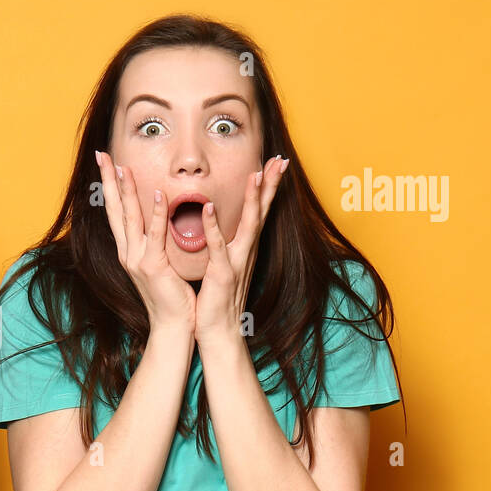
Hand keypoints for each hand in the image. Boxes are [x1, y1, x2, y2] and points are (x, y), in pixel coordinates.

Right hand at [97, 151, 196, 335]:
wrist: (173, 326)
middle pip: (115, 209)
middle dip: (108, 181)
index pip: (116, 212)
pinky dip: (156, 213)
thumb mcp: (161, 264)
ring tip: (123, 166)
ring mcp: (137, 259)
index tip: (108, 163)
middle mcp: (128, 252)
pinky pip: (155, 234)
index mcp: (129, 251)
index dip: (111, 187)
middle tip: (101, 155)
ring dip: (126, 190)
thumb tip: (162, 222)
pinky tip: (157, 194)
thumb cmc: (172, 296)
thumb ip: (158, 243)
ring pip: (130, 217)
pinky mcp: (152, 266)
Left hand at [194, 154, 288, 343]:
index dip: (268, 186)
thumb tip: (218, 223)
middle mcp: (246, 251)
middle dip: (271, 184)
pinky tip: (210, 208)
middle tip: (280, 159)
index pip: (259, 211)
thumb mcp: (222, 265)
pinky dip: (214, 227)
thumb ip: (224, 244)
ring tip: (256, 174)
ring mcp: (237, 262)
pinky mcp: (222, 274)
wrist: (217, 331)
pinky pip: (218, 246)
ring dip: (253, 199)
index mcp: (244, 248)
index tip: (275, 161)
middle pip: (262, 211)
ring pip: (249, 224)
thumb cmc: (217, 298)